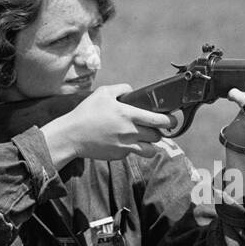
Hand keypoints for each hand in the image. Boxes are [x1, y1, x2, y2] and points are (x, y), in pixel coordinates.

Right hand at [42, 84, 174, 164]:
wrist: (71, 136)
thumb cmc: (86, 112)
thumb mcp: (103, 93)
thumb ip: (122, 89)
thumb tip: (132, 90)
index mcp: (129, 115)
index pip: (159, 120)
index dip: (171, 121)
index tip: (173, 120)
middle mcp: (130, 132)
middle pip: (157, 136)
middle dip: (159, 132)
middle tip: (155, 128)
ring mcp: (126, 146)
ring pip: (150, 150)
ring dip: (150, 145)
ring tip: (144, 139)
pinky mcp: (119, 156)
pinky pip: (133, 153)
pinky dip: (132, 148)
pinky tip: (122, 141)